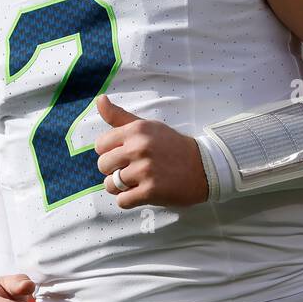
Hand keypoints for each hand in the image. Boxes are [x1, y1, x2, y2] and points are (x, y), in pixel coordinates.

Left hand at [93, 95, 209, 208]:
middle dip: (113, 170)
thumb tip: (100, 99)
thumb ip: (120, 116)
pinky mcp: (151, 191)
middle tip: (131, 170)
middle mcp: (139, 148)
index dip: (109, 152)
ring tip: (135, 183)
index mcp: (136, 130)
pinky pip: (122, 201)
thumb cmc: (171, 146)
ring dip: (120, 188)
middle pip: (103, 165)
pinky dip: (129, 200)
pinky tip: (141, 193)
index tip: (123, 155)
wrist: (203, 167)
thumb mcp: (147, 126)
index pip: (100, 145)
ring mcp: (145, 170)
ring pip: (110, 185)